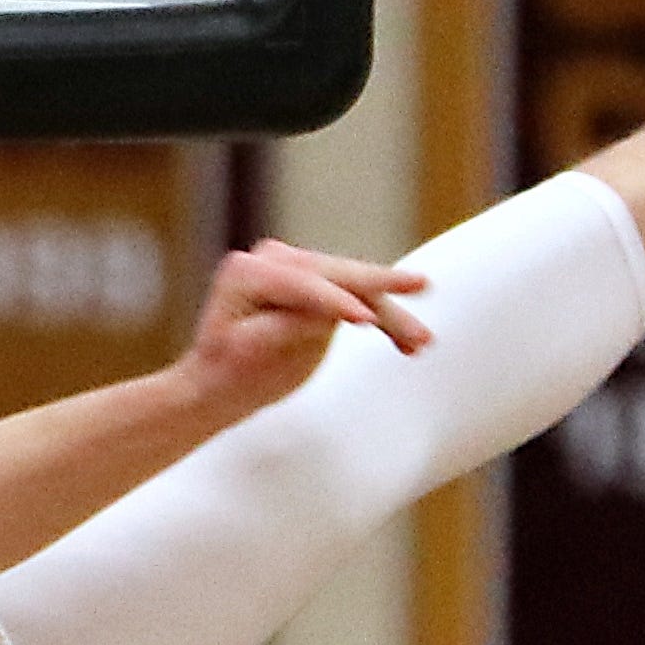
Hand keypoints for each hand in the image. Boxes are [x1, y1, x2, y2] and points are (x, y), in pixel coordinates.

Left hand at [169, 239, 426, 423]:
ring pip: (356, 284)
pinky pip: (357, 295)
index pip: (303, 286)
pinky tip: (408, 343)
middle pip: (337, 275)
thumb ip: (288, 330)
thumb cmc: (228, 375)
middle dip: (381, 293)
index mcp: (246, 272)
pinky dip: (383, 316)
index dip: (337, 302)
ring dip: (392, 311)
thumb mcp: (251, 356)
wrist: (220, 386)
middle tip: (422, 287)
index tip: (367, 319)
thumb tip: (330, 315)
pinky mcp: (317, 282)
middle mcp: (271, 258)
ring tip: (423, 341)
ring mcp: (295, 265)